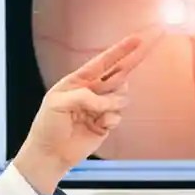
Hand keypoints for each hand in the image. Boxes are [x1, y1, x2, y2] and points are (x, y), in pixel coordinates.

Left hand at [13, 32, 153, 194]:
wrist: (50, 154)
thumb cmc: (48, 126)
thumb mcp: (58, 104)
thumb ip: (83, 96)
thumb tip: (107, 101)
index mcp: (76, 82)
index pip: (101, 63)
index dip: (119, 51)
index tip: (137, 40)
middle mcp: (91, 91)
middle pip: (117, 73)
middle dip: (130, 62)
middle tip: (146, 48)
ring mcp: (100, 107)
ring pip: (120, 95)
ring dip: (114, 101)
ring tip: (98, 112)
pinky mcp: (106, 123)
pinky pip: (117, 115)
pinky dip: (111, 119)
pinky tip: (99, 126)